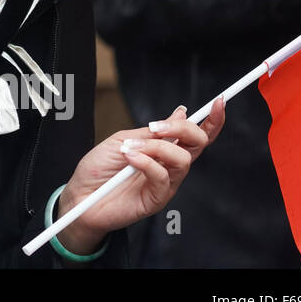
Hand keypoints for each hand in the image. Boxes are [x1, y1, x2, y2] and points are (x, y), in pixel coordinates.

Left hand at [54, 97, 225, 254]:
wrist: (81, 195)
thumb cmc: (99, 168)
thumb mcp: (123, 140)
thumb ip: (151, 132)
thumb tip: (180, 113)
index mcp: (163, 149)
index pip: (195, 135)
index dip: (212, 120)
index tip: (219, 102)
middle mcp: (169, 165)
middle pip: (198, 145)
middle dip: (183, 129)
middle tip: (156, 128)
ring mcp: (165, 183)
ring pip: (182, 160)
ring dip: (156, 147)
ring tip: (130, 149)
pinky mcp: (157, 199)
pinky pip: (163, 177)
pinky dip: (146, 162)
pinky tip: (130, 158)